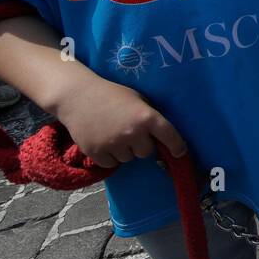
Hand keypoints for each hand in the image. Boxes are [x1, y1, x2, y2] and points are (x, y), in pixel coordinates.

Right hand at [52, 76, 187, 169]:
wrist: (78, 96)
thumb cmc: (111, 94)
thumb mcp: (137, 99)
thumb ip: (150, 116)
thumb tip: (163, 136)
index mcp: (146, 117)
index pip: (170, 137)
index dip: (177, 146)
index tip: (180, 153)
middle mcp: (133, 133)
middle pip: (147, 152)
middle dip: (141, 145)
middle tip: (130, 132)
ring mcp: (114, 144)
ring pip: (129, 159)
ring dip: (125, 151)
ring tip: (113, 134)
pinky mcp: (97, 153)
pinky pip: (112, 164)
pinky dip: (109, 156)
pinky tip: (103, 140)